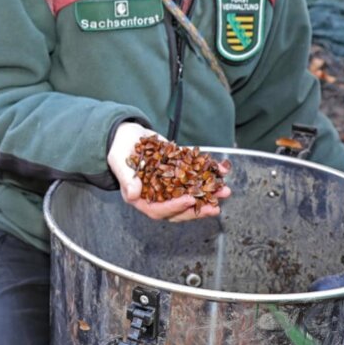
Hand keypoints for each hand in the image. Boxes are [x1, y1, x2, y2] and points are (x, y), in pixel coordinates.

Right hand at [106, 122, 229, 221]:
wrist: (126, 134)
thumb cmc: (118, 149)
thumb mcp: (120, 163)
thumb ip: (127, 180)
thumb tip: (134, 195)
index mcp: (142, 199)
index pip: (160, 210)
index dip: (176, 207)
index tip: (190, 200)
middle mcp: (158, 196)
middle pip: (180, 208)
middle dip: (200, 208)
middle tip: (216, 206)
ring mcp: (171, 185)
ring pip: (192, 194)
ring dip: (210, 194)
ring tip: (225, 191)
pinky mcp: (179, 173)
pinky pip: (196, 176)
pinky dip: (210, 173)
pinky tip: (222, 170)